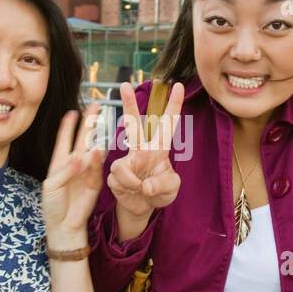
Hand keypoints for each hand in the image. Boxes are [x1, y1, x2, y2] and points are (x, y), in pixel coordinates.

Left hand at [42, 102, 105, 243]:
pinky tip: (97, 149)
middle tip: (96, 106)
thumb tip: (79, 158)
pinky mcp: (95, 182)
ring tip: (99, 121)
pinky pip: (97, 168)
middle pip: (83, 138)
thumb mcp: (51, 186)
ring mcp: (86, 172)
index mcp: (60, 162)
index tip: (72, 111)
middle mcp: (74, 164)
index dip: (67, 126)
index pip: (64, 139)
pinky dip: (97, 159)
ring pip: (93, 149)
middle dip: (89, 122)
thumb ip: (65, 171)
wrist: (63, 224)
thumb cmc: (52, 205)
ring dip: (96, 135)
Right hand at [107, 81, 184, 218]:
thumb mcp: (171, 189)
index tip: (179, 86)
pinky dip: (128, 188)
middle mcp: (140, 150)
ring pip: (121, 165)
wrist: (143, 207)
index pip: (167, 124)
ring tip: (141, 189)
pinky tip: (133, 191)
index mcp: (158, 149)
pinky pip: (118, 179)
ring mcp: (126, 161)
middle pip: (132, 125)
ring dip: (132, 181)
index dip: (174, 106)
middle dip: (128, 104)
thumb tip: (144, 185)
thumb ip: (162, 184)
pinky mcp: (113, 174)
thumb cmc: (160, 192)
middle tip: (123, 84)